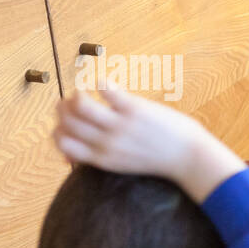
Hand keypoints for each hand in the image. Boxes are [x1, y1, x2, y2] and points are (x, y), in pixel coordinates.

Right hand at [53, 83, 244, 202]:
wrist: (191, 159)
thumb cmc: (158, 159)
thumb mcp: (121, 165)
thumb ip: (98, 157)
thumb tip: (70, 157)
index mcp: (101, 159)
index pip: (61, 142)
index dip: (58, 128)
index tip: (68, 122)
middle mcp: (106, 143)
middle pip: (66, 121)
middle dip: (63, 108)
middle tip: (74, 102)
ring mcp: (120, 126)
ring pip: (79, 105)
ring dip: (76, 94)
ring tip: (86, 92)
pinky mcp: (135, 110)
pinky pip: (107, 89)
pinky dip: (101, 82)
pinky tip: (106, 84)